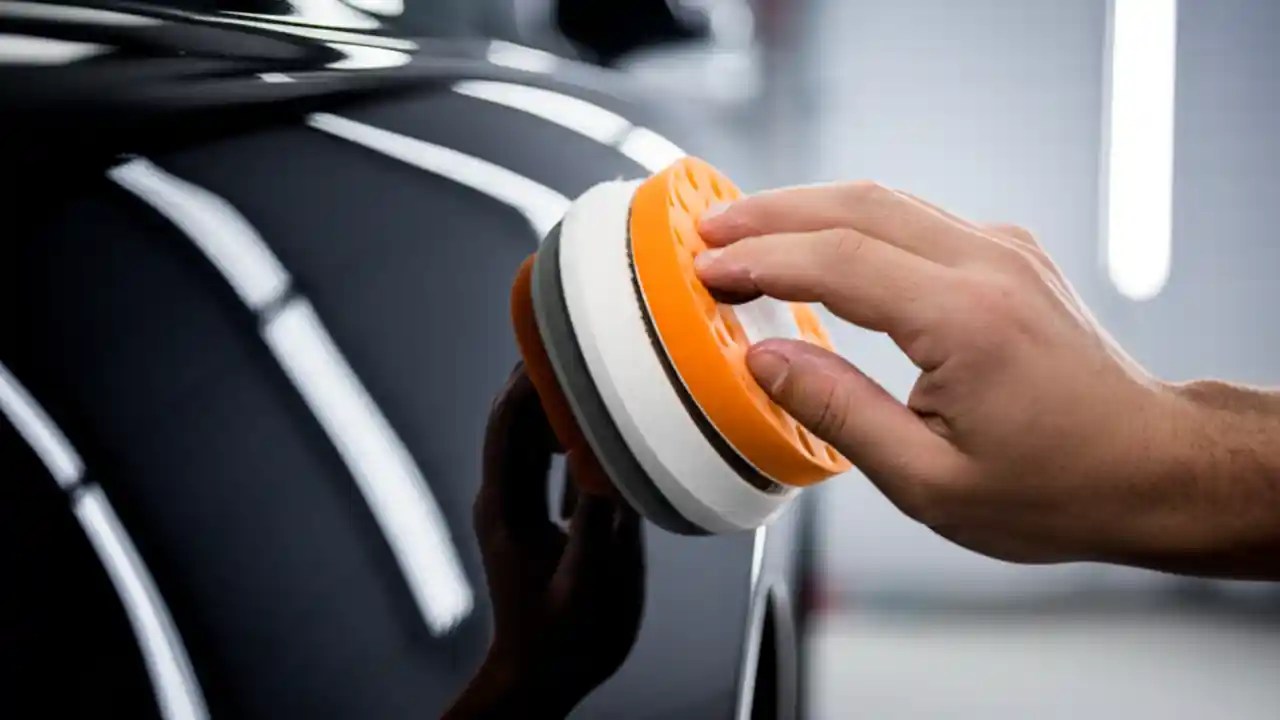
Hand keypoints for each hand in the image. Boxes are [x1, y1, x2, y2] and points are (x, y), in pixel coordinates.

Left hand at [445, 367, 643, 718]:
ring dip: (557, 400)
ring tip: (597, 373)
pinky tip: (603, 428)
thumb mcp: (591, 584)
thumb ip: (601, 522)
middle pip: (512, 415)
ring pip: (527, 432)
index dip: (531, 377)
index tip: (562, 339)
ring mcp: (514, 504)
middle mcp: (502, 497)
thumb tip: (612, 462)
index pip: (507, 422)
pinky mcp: (533, 513)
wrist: (541, 678)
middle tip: (584, 338)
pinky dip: (569, 431)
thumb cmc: (563, 642)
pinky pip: (545, 456)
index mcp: (506, 508)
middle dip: (543, 374)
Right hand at [694, 183, 1193, 565]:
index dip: (761, 258)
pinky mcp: (1008, 256)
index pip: (838, 260)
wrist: (1152, 467)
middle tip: (708, 229)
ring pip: (886, 200)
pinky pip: (915, 218)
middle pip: (857, 205)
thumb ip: (838, 412)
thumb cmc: (1057, 488)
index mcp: (968, 321)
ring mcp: (1004, 252)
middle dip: (770, 212)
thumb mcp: (930, 481)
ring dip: (807, 208)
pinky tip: (816, 244)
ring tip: (745, 229)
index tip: (707, 267)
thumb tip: (764, 360)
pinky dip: (851, 222)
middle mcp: (989, 266)